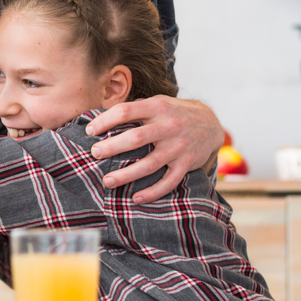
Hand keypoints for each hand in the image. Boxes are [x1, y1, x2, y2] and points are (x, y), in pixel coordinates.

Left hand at [85, 96, 223, 203]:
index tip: (90, 130)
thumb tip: (101, 117)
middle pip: (136, 138)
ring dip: (126, 175)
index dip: (105, 121)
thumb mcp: (158, 102)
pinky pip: (168, 182)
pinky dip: (152, 192)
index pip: (126, 111)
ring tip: (107, 181)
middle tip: (95, 154)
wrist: (211, 123)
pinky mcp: (186, 164)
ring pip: (149, 164)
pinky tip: (136, 198)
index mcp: (157, 107)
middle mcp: (168, 126)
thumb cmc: (174, 113)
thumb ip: (135, 109)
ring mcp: (178, 147)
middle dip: (112, 147)